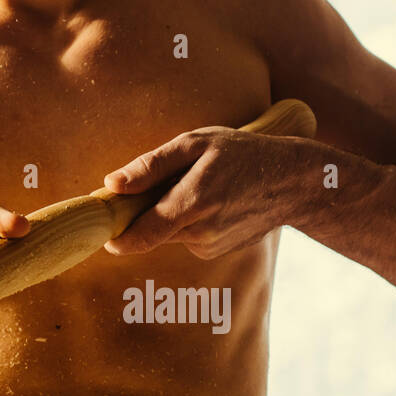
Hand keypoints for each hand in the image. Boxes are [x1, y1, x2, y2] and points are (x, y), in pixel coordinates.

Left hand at [100, 127, 291, 259]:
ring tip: (198, 186)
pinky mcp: (218, 251)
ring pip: (169, 232)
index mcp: (192, 203)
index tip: (101, 227)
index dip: (115, 235)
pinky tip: (212, 202)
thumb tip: (111, 184)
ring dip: (169, 214)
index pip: (139, 235)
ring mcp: (211, 246)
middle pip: (150, 232)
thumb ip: (151, 165)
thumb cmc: (242, 153)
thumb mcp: (196, 144)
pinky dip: (188, 220)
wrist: (294, 181)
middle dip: (142, 214)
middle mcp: (201, 232)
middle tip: (159, 184)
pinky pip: (187, 236)